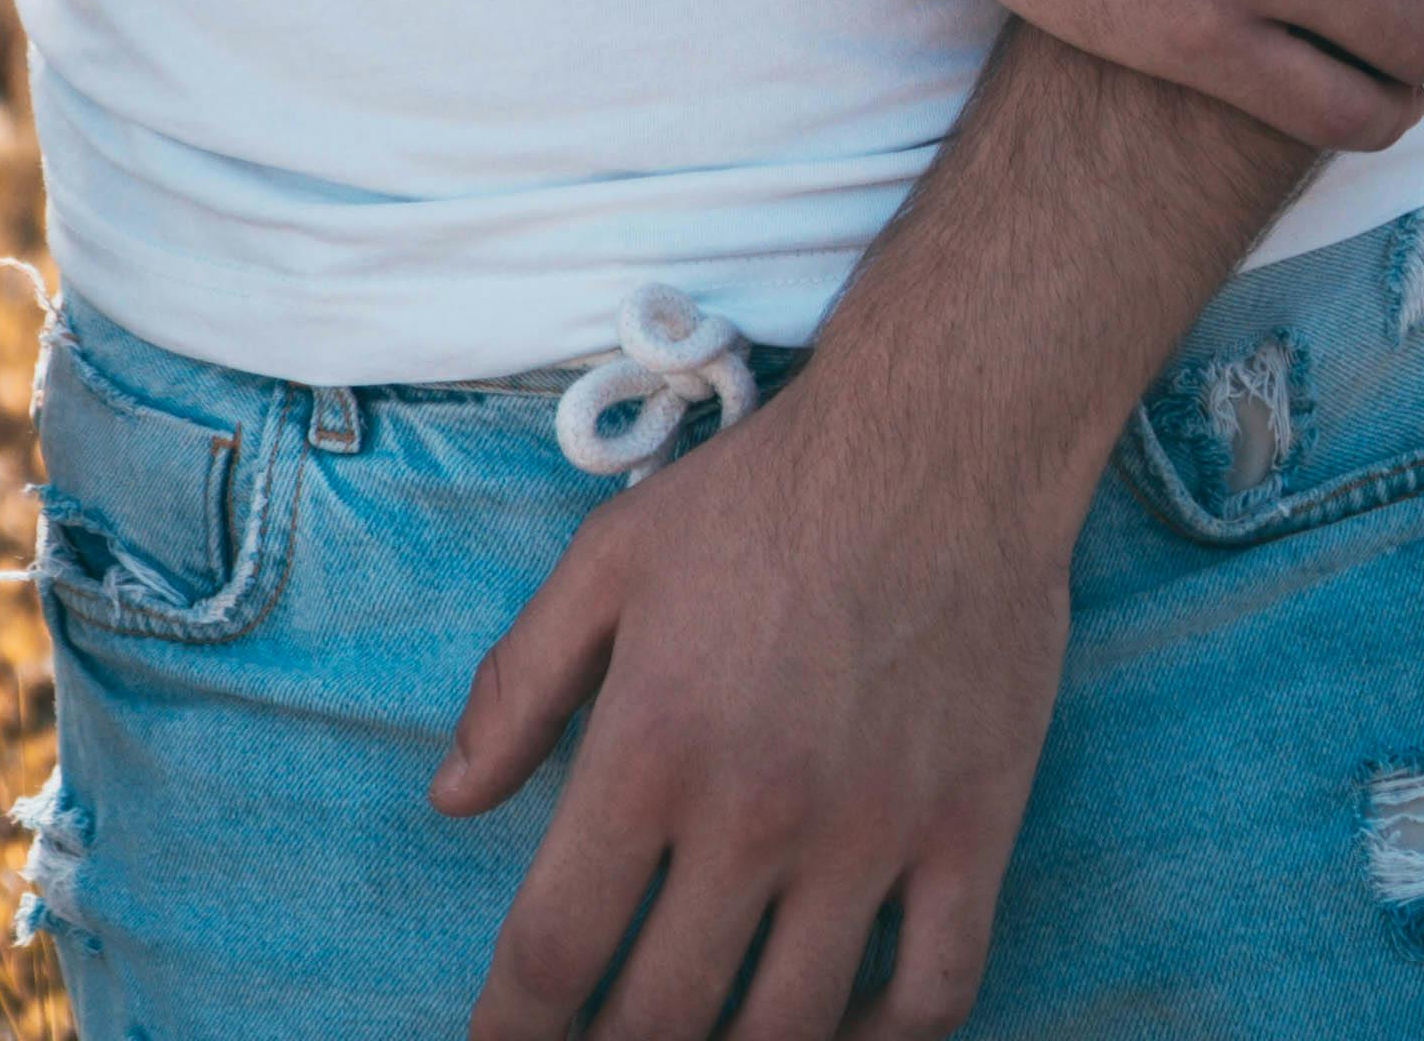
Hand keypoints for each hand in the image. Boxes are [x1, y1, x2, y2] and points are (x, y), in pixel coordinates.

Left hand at [434, 320, 1070, 1039]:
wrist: (939, 443)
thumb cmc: (762, 498)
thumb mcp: (609, 560)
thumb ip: (520, 684)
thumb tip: (452, 801)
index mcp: (653, 745)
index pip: (558, 945)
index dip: (515, 1030)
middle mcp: (757, 811)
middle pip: (665, 1016)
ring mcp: (872, 835)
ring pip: (793, 1031)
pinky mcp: (971, 835)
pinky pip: (932, 996)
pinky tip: (836, 1036)